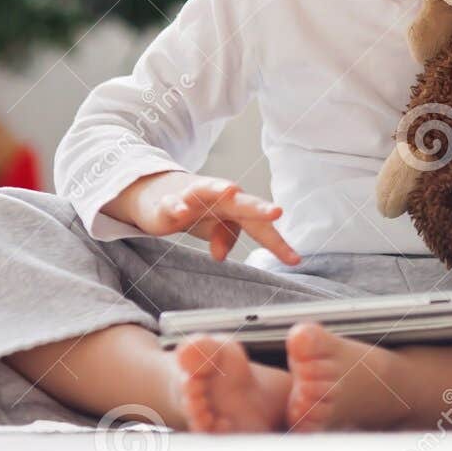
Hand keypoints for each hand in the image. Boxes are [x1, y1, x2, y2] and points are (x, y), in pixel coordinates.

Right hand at [106, 172, 300, 264]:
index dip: (277, 243)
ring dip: (219, 190)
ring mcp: (194, 196)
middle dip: (259, 207)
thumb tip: (222, 256)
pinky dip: (176, 205)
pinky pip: (173, 203)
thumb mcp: (213, 227)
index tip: (294, 260)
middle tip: (276, 211)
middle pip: (242, 202)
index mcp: (236, 208)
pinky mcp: (169, 201)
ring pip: (208, 190)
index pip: (259, 227)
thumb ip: (224, 238)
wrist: (157, 193)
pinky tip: (181, 210)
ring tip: (231, 191)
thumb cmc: (195, 209)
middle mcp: (219, 197)